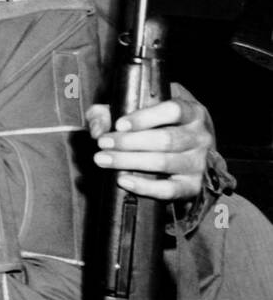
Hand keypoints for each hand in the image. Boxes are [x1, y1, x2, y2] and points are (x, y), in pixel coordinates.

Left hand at [86, 83, 213, 201]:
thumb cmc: (156, 126)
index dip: (145, 117)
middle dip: (129, 142)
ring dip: (130, 161)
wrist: (185, 154)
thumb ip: (109, 113)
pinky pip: (170, 190)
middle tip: (103, 143)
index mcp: (192, 112)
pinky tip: (123, 180)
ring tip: (103, 159)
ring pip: (165, 162)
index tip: (119, 124)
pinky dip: (145, 187)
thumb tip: (98, 129)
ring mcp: (199, 163)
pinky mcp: (194, 186)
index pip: (174, 111)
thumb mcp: (135, 110)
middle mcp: (201, 137)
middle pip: (166, 139)